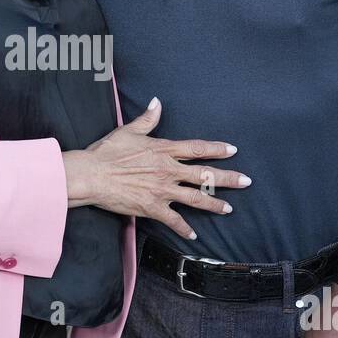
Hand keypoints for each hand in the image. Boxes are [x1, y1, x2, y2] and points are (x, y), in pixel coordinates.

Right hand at [62, 97, 250, 240]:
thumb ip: (147, 119)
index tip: (232, 150)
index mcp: (163, 150)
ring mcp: (162, 190)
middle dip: (228, 178)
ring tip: (229, 209)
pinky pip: (174, 221)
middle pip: (205, 175)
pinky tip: (194, 235)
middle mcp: (168, 170)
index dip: (217, 149)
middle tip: (246, 181)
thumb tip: (157, 102)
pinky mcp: (152, 208)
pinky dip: (184, 229)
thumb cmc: (107, 152)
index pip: (197, 149)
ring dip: (215, 204)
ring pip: (196, 199)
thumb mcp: (129, 131)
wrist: (91, 175)